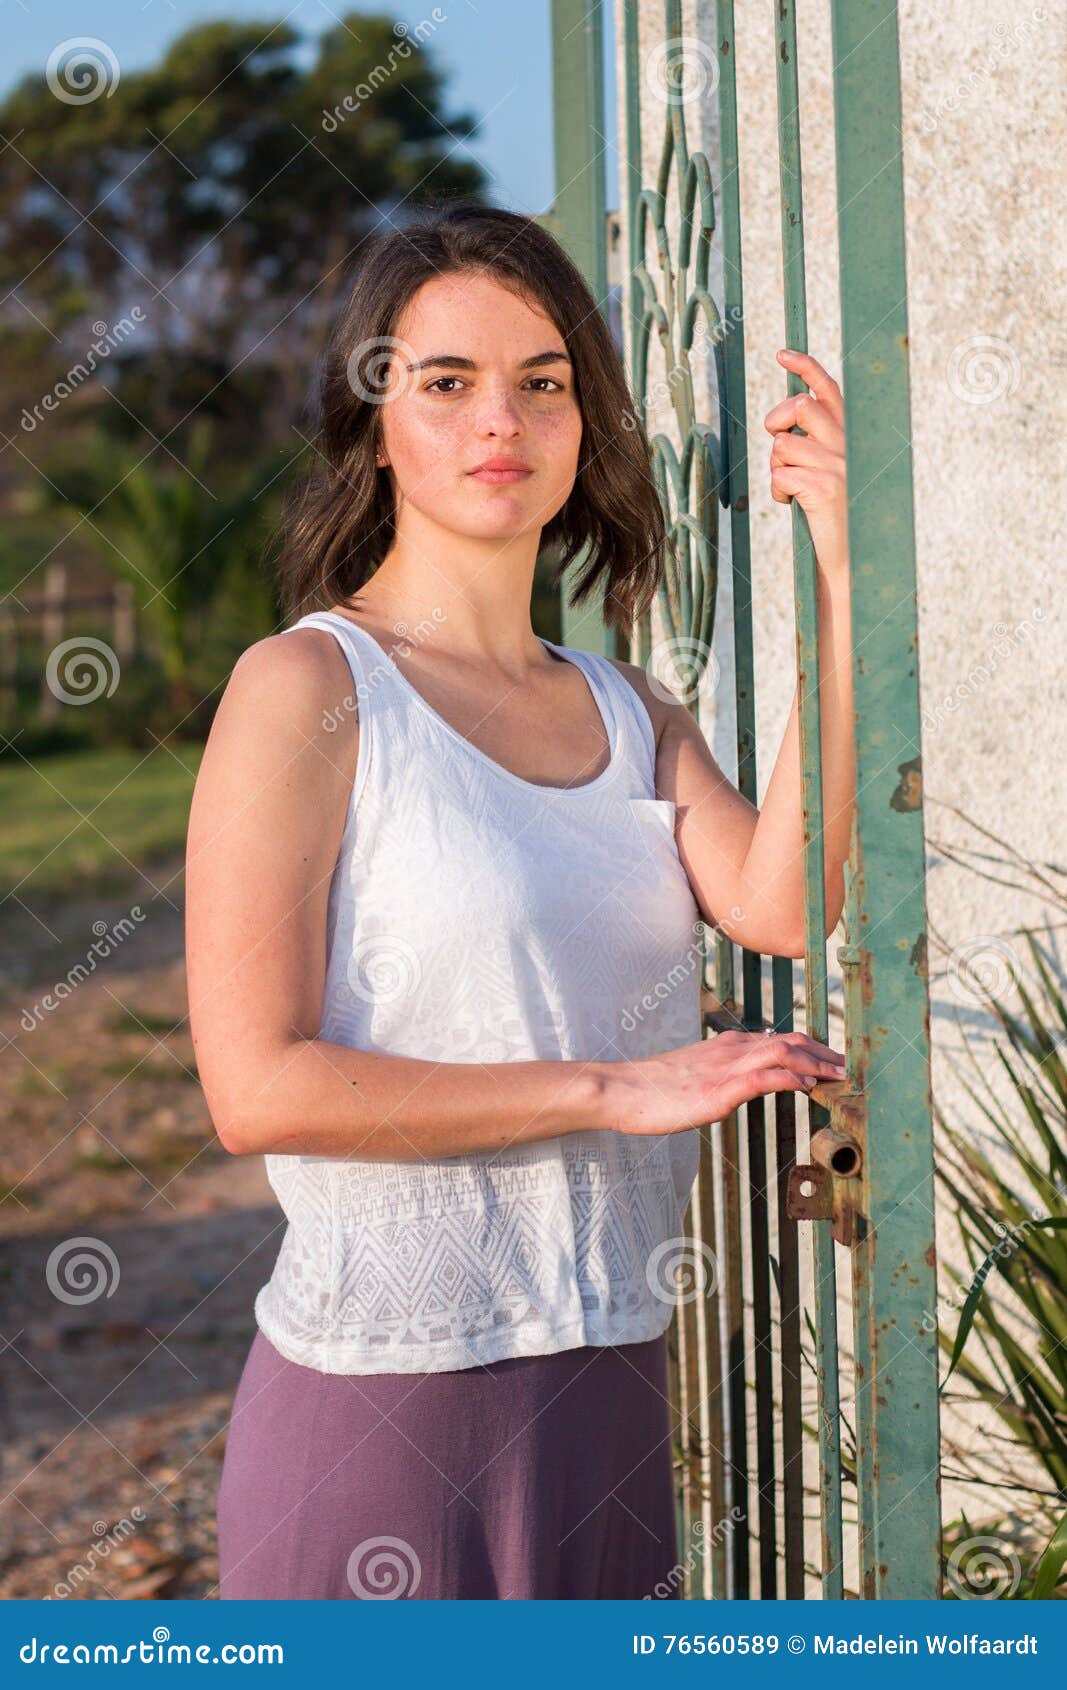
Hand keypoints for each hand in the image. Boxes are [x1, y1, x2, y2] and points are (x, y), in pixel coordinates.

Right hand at [604, 1028, 847, 1136]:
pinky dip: (792, 1078)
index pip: (778, 1039)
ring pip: (784, 1052)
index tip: (831, 1060)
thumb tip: (739, 1084)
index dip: (809, 1048)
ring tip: (842, 1076)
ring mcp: (726, 1068)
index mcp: (726, 1046)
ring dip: (818, 1062)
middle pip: (790, 1041)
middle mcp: (731, 1049)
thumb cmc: (650, 1088)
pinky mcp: (720, 1089)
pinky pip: (765, 1077)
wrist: (621, 1089)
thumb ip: (719, 1076)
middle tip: (849, 1067)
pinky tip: (809, 1086)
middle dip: (824, 1052)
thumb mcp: (692, 1077)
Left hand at [763, 349, 848, 583]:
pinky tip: (791, 504)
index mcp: (851, 437)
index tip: (782, 354)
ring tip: (790, 488)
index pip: (829, 390)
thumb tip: (783, 422)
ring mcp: (839, 466)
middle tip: (776, 440)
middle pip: (800, 407)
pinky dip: (777, 491)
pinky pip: (780, 475)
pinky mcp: (825, 488)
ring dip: (776, 468)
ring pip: (783, 445)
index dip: (805, 367)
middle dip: (777, 421)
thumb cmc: (833, 516)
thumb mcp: (827, 472)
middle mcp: (849, 446)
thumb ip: (814, 444)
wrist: (853, 559)